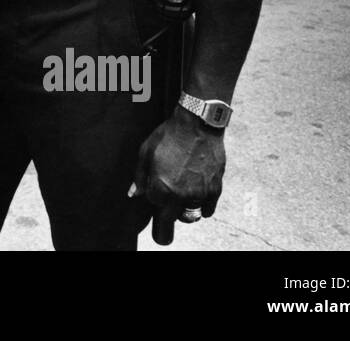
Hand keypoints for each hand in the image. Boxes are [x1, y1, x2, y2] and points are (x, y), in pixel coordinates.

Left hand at [131, 106, 225, 245]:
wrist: (198, 124)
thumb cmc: (169, 136)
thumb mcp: (146, 152)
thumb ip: (139, 176)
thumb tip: (134, 194)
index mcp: (161, 187)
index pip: (154, 207)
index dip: (153, 201)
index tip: (154, 195)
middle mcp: (180, 195)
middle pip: (170, 222)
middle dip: (165, 225)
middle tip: (164, 223)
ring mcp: (199, 194)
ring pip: (189, 214)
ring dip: (184, 207)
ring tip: (183, 189)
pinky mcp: (215, 190)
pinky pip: (208, 210)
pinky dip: (202, 206)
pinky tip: (197, 194)